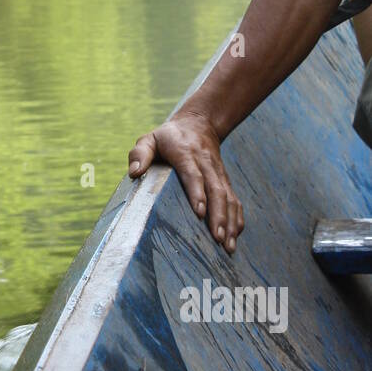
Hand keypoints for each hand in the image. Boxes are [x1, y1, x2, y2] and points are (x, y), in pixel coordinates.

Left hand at [127, 112, 243, 252]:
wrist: (199, 124)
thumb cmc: (168, 137)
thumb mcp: (150, 139)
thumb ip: (140, 154)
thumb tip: (134, 172)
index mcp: (186, 154)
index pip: (194, 174)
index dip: (198, 193)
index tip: (200, 212)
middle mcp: (206, 164)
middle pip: (216, 190)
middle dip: (218, 215)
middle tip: (217, 238)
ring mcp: (218, 173)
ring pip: (228, 197)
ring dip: (230, 221)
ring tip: (228, 245)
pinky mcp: (225, 180)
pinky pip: (234, 199)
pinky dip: (237, 218)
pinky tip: (236, 236)